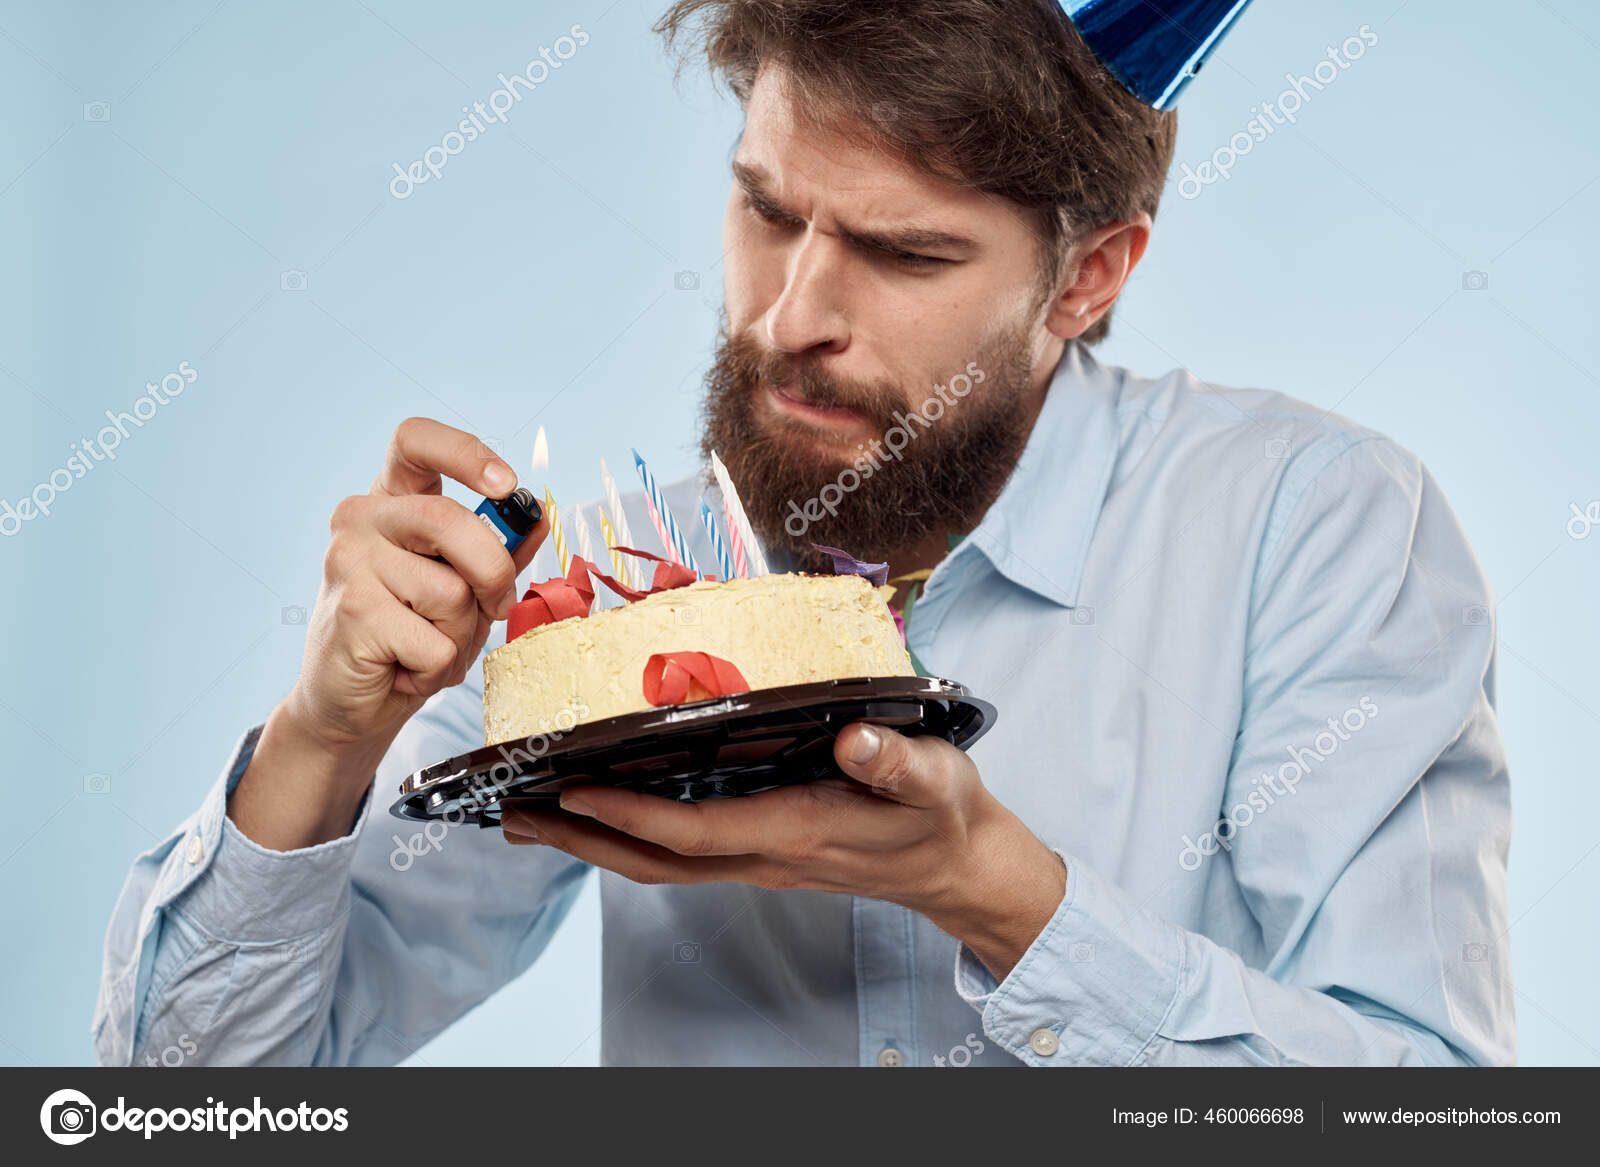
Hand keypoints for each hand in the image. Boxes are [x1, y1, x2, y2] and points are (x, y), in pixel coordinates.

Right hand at [231, 417, 545, 849]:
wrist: (350, 701)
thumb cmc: (411, 636)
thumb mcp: (465, 587)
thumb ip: (498, 549)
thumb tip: (537, 515)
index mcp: (390, 499)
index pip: (414, 440)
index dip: (465, 452)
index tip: (505, 484)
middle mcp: (360, 517)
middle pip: (450, 519)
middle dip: (493, 572)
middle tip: (494, 606)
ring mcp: (347, 561)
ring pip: (450, 591)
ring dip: (461, 634)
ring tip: (428, 646)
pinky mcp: (351, 611)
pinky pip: (434, 641)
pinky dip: (438, 667)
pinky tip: (406, 669)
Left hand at [502, 723, 1067, 980]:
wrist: (960, 866)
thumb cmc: (945, 817)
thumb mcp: (937, 780)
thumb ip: (897, 762)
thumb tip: (854, 736)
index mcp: (795, 832)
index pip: (693, 832)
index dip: (629, 815)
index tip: (573, 790)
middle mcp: (763, 853)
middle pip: (653, 859)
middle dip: (581, 839)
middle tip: (512, 814)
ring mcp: (758, 857)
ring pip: (659, 860)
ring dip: (592, 842)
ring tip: (532, 815)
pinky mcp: (761, 846)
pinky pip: (680, 849)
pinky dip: (630, 834)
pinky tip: (605, 811)